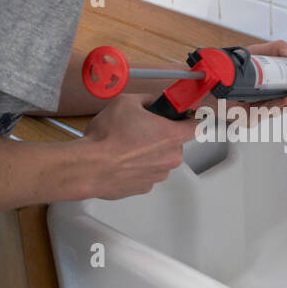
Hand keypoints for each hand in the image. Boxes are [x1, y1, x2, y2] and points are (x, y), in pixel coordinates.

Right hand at [82, 93, 197, 198]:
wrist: (89, 166)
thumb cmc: (108, 138)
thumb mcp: (126, 102)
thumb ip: (145, 100)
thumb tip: (149, 102)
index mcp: (171, 136)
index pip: (197, 126)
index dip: (190, 119)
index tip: (184, 117)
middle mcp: (170, 158)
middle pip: (174, 144)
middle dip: (160, 136)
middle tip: (141, 129)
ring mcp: (158, 175)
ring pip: (160, 159)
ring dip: (148, 153)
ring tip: (126, 145)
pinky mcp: (144, 187)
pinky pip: (146, 173)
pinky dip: (137, 167)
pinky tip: (122, 159)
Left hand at [195, 38, 286, 120]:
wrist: (214, 71)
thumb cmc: (236, 65)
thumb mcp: (262, 51)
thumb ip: (281, 49)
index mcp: (271, 90)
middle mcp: (264, 102)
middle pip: (284, 109)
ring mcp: (254, 111)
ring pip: (271, 113)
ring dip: (281, 107)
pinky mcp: (243, 118)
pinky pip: (256, 118)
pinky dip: (262, 112)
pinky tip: (266, 106)